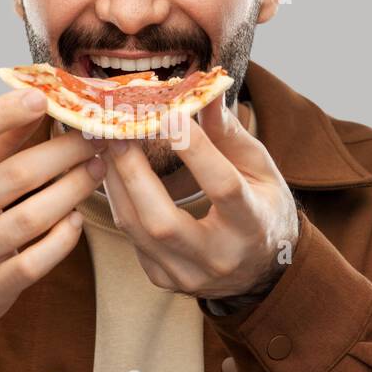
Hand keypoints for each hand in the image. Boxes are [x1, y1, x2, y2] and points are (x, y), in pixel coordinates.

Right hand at [0, 88, 106, 358]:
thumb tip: (39, 96)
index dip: (0, 111)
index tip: (41, 97)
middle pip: (16, 174)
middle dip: (65, 151)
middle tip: (95, 138)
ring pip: (35, 216)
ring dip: (75, 188)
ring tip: (97, 168)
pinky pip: (40, 258)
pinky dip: (65, 235)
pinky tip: (78, 217)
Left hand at [100, 94, 298, 304]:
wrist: (265, 271)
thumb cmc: (263, 208)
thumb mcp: (259, 169)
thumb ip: (229, 133)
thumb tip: (205, 91)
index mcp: (252, 226)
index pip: (222, 187)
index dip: (194, 150)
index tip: (169, 113)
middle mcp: (219, 258)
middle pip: (162, 222)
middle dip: (133, 172)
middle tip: (117, 132)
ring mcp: (188, 275)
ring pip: (136, 231)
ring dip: (116, 183)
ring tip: (107, 146)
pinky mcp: (165, 280)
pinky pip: (132, 240)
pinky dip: (121, 202)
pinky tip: (115, 174)